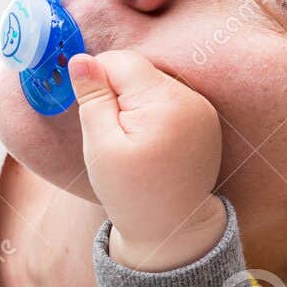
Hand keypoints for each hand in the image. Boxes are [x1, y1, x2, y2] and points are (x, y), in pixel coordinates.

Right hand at [67, 50, 226, 271]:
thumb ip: (92, 98)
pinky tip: (151, 143)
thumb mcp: (101, 145)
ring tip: (134, 143)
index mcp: (166, 102)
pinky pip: (170, 100)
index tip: (94, 113)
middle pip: (139, 71)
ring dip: (136, 104)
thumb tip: (80, 59)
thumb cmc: (131, 191)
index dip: (98, 81)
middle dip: (118, 94)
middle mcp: (191, 99)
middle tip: (114, 135)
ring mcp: (203, 109)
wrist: (171, 228)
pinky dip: (154, 114)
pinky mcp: (206, 120)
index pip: (121, 61)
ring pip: (153, 84)